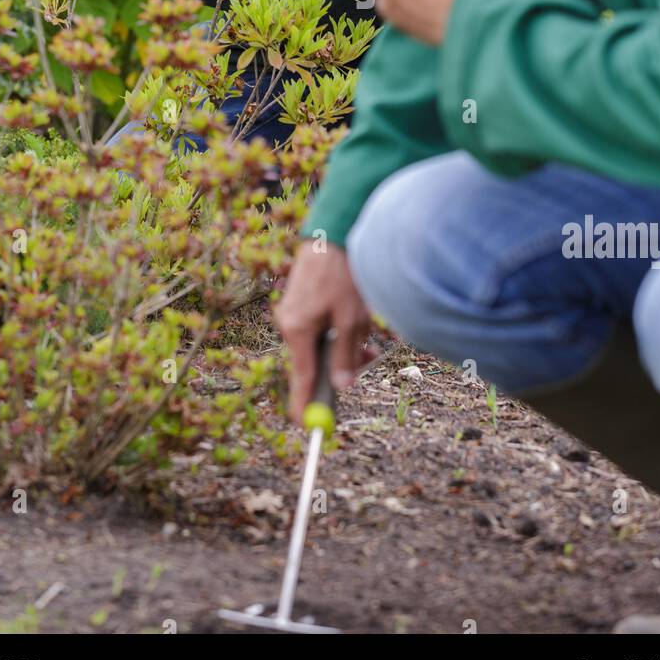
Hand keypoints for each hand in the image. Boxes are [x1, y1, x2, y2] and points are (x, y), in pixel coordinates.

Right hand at [274, 239, 376, 424]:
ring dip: (342, 346)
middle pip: (313, 362)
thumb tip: (342, 386)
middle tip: (371, 360)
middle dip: (341, 366)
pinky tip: (354, 316)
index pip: (301, 378)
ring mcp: (291, 312)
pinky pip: (316, 328)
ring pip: (318, 344)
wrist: (332, 232)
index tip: (309, 427)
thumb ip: (346, 355)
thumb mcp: (352, 318)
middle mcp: (289, 324)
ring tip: (370, 330)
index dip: (306, 404)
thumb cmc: (343, 274)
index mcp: (297, 331)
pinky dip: (335, 330)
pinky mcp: (298, 303)